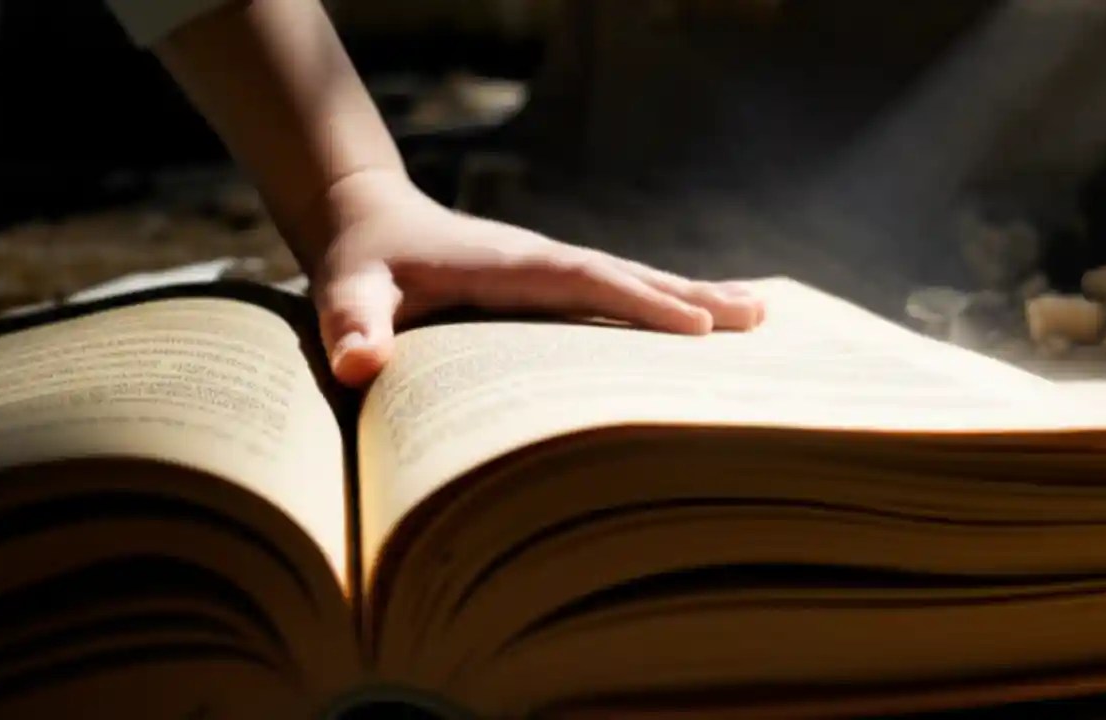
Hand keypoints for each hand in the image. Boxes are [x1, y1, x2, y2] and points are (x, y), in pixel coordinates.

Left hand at [308, 170, 766, 386]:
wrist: (368, 217)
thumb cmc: (363, 260)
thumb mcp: (346, 289)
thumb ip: (351, 323)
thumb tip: (361, 365)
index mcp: (507, 265)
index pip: (585, 279)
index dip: (640, 301)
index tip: (698, 325)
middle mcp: (542, 261)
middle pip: (628, 276)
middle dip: (693, 297)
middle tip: (759, 318)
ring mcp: (552, 269)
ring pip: (632, 281)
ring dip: (693, 296)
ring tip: (758, 314)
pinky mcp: (551, 282)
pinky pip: (617, 293)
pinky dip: (663, 303)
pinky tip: (699, 318)